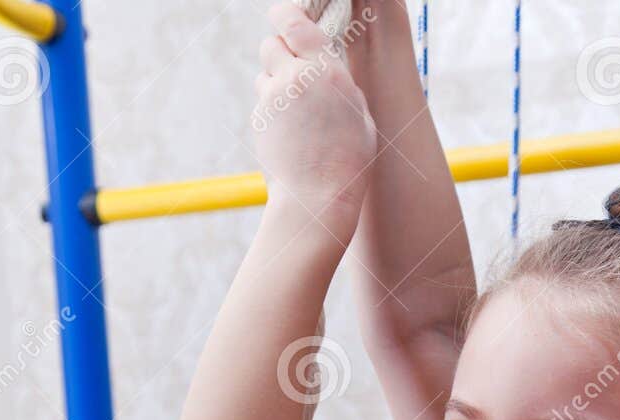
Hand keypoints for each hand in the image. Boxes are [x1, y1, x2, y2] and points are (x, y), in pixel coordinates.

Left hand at [253, 2, 376, 215]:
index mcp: (325, 71)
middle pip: (272, 44)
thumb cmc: (347, 164)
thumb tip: (326, 70)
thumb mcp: (360, 117)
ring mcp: (272, 99)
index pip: (293, 22)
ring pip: (265, 74)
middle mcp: (294, 78)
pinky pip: (263, 104)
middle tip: (294, 70)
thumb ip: (340, 85)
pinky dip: (273, 112)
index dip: (285, 15)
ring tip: (296, 114)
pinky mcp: (259, 120)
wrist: (315, 201)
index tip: (283, 15)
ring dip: (275, 84)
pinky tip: (290, 136)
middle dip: (280, 52)